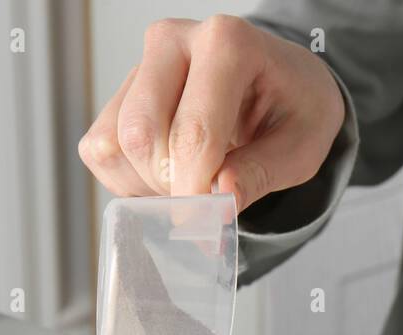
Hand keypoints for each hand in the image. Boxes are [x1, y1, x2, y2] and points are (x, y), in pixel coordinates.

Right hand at [77, 15, 344, 210]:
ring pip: (115, 145)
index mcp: (227, 42)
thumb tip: (219, 199)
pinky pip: (102, 152)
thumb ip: (261, 174)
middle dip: (171, 185)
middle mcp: (173, 42)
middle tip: (208, 198)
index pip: (193, 131)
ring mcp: (139, 66)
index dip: (194, 191)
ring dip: (150, 183)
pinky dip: (131, 180)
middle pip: (142, 135)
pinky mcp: (118, 95)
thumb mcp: (300, 146)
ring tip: (193, 179)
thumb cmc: (291, 107)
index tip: (206, 224)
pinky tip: (170, 174)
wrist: (277, 84)